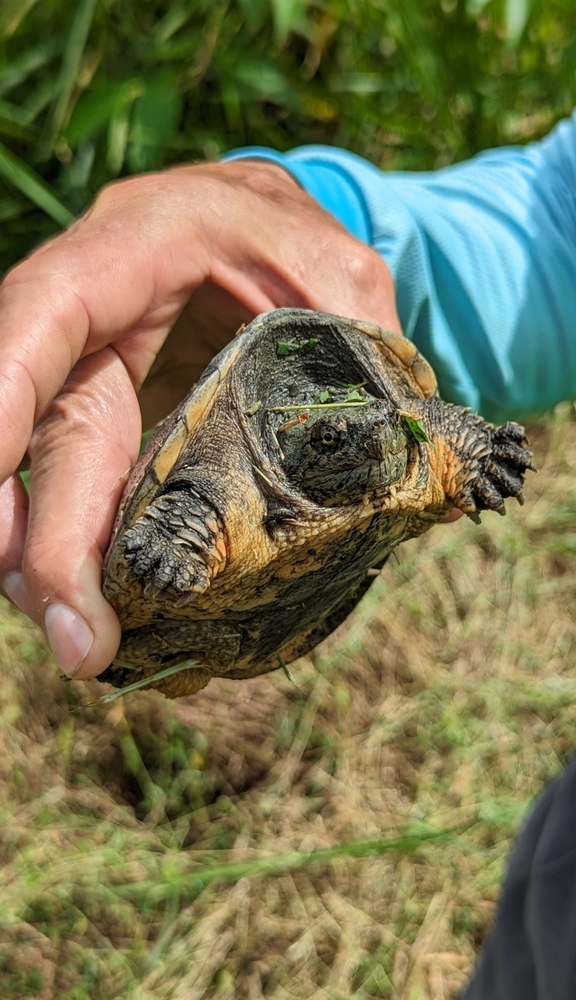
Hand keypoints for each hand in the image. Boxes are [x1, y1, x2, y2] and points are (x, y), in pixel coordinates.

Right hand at [0, 159, 400, 678]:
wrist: (263, 245)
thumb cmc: (295, 245)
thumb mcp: (339, 271)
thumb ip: (357, 341)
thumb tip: (392, 454)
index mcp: (133, 250)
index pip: (45, 313)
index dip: (4, 392)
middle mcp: (88, 325)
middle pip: (48, 432)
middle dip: (46, 541)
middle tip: (78, 641)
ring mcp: (91, 387)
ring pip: (51, 483)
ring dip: (60, 570)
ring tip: (91, 647)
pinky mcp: (108, 438)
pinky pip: (88, 505)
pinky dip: (95, 566)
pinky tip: (115, 625)